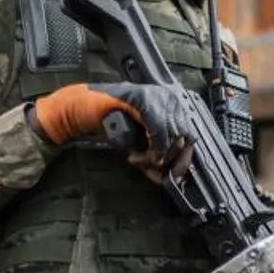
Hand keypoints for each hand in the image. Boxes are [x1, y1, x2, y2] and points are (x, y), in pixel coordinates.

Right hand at [33, 82, 201, 181]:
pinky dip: (150, 150)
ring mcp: (157, 96)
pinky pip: (158, 132)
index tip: (173, 177)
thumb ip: (158, 154)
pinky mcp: (144, 99)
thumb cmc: (110, 125)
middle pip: (184, 137)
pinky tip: (134, 156)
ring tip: (136, 160)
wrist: (82, 110)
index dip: (182, 160)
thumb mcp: (140, 142)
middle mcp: (169, 97)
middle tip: (149, 171)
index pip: (190, 135)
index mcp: (172, 105)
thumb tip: (176, 175)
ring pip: (172, 137)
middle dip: (168, 162)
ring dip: (155, 158)